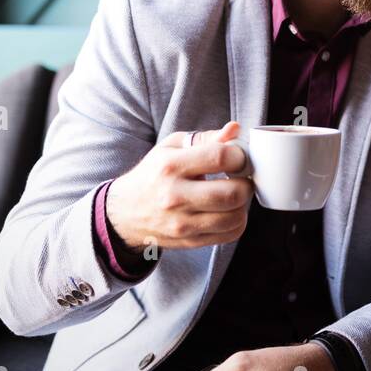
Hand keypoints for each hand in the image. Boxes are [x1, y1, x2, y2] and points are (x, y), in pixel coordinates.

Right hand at [106, 121, 253, 251]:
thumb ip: (206, 138)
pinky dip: (238, 221)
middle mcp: (175, 197)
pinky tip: (228, 210)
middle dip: (246, 182)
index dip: (240, 156)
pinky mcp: (190, 241)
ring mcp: (182, 223)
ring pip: (236, 217)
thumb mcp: (171, 147)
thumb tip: (235, 129)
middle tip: (241, 177)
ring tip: (234, 193)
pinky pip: (230, 234)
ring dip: (244, 204)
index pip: (220, 157)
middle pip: (233, 193)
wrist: (124, 212)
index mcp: (171, 166)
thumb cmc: (153, 174)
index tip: (239, 157)